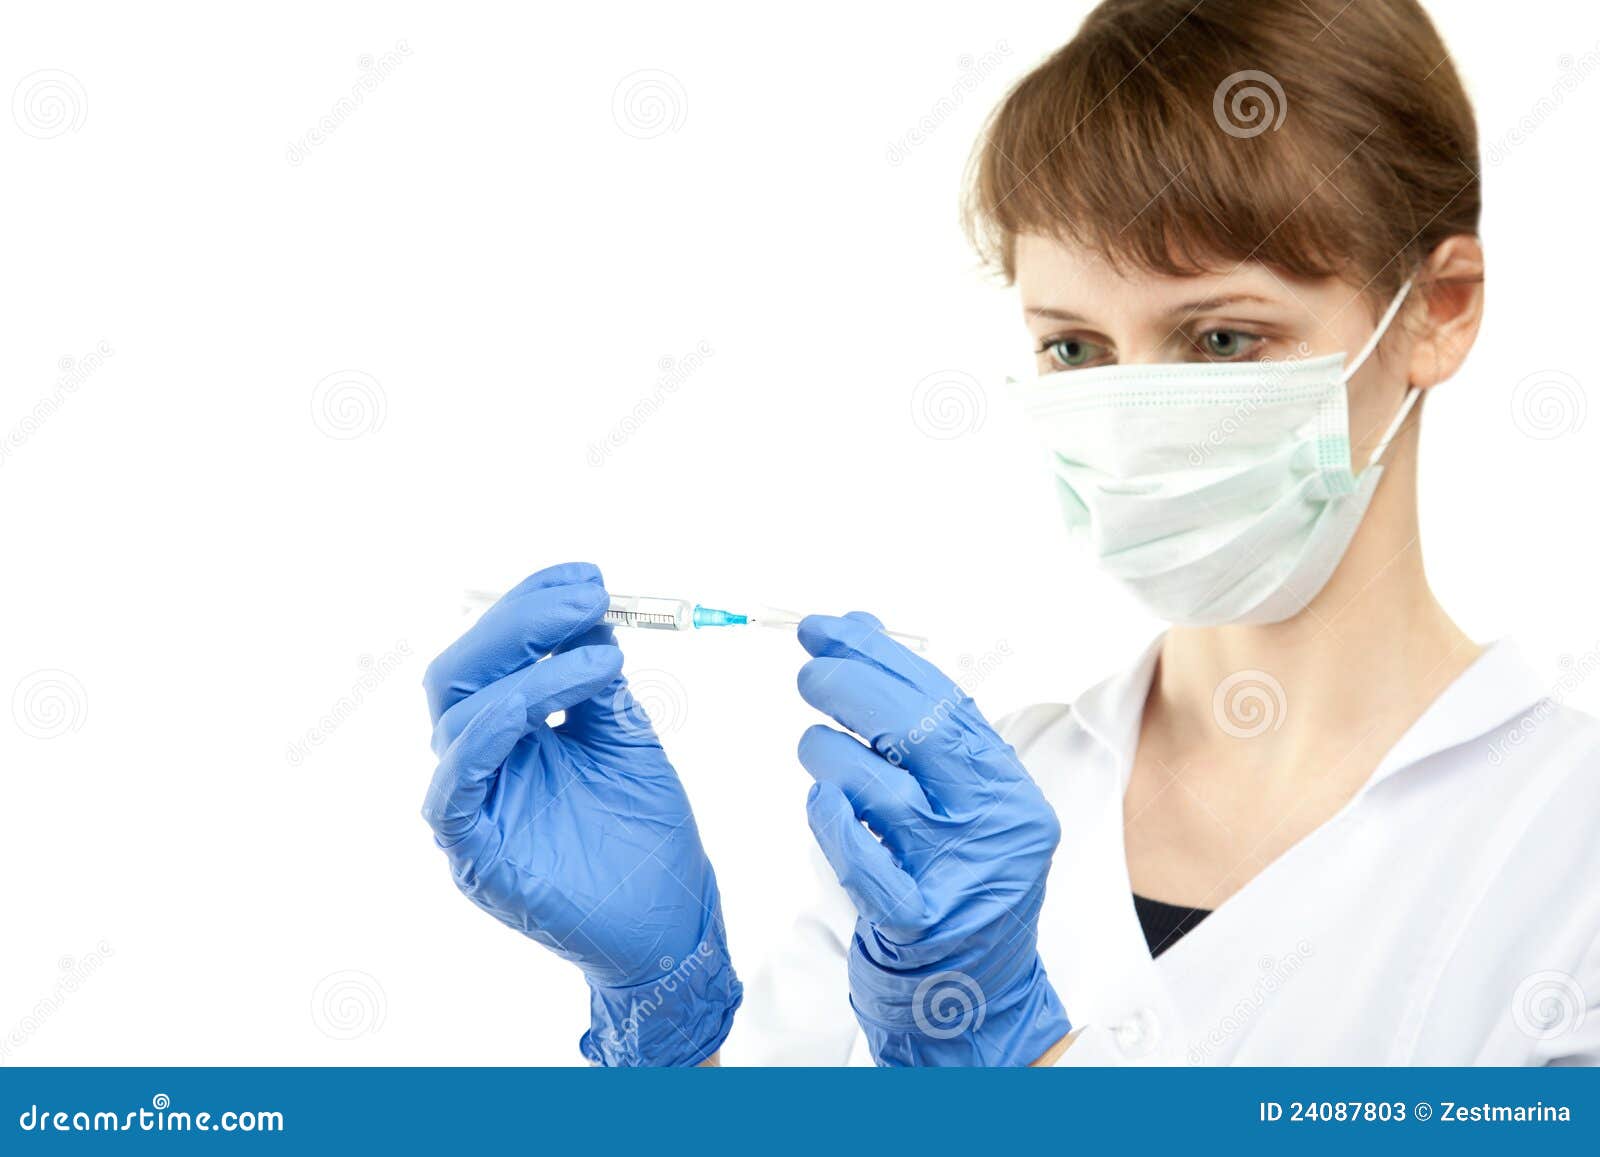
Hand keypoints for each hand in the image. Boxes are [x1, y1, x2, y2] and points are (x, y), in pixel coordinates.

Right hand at [421, 562, 740, 1065]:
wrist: (671, 923)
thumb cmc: (647, 834)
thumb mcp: (627, 736)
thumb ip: (596, 683)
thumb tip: (587, 615)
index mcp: (509, 731)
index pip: (494, 651)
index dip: (532, 602)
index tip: (590, 574)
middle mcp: (479, 760)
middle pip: (461, 669)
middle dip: (522, 620)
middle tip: (592, 596)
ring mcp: (471, 804)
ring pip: (458, 713)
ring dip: (531, 667)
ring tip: (606, 653)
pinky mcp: (472, 851)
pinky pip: (455, 782)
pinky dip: (495, 728)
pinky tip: (553, 698)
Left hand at [795, 612, 1070, 1065]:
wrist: (974, 995)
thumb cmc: (954, 881)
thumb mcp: (956, 798)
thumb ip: (915, 724)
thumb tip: (855, 631)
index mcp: (1005, 787)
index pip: (943, 700)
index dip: (879, 656)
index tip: (828, 628)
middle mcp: (989, 826)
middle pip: (918, 732)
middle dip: (851, 687)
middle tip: (809, 674)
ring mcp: (954, 875)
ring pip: (879, 789)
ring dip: (828, 753)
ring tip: (816, 750)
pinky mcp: (915, 922)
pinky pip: (863, 862)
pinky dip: (832, 822)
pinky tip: (821, 799)